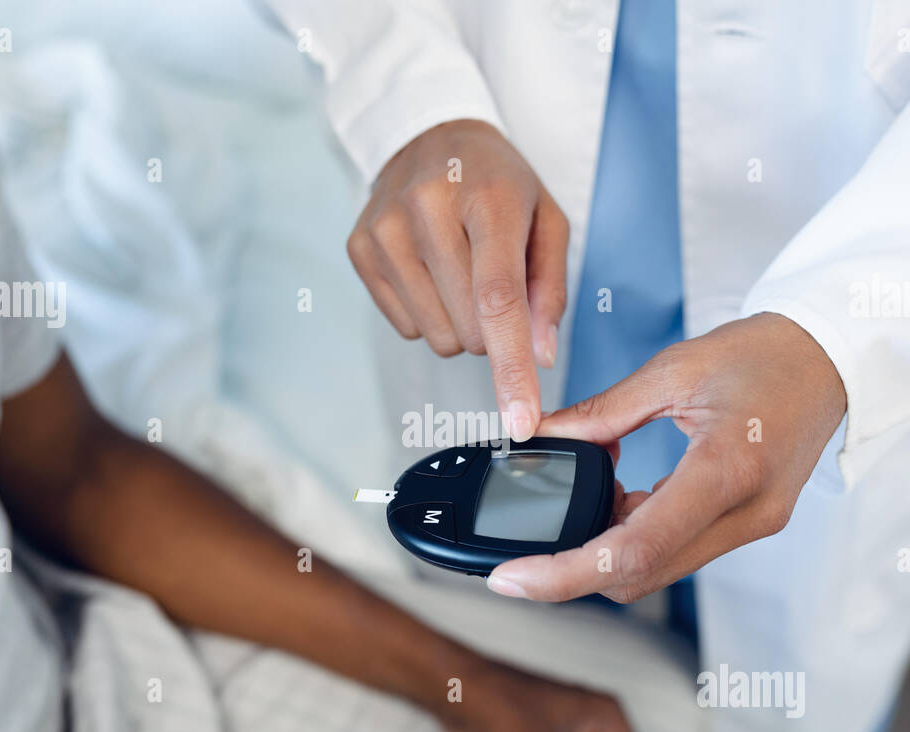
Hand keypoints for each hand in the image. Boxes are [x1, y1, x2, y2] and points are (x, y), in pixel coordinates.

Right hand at [346, 119, 568, 440]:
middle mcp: (428, 208)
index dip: (511, 367)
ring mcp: (385, 229)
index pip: (499, 301)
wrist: (430, 134)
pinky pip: (405, 327)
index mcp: (488, 198)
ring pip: (437, 337)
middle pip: (471, 329)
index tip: (520, 419)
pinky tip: (430, 270)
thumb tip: (539, 357)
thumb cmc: (498, 183)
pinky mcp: (359, 248)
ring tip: (459, 270)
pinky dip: (428, 313)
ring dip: (459, 323)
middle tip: (492, 279)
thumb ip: (550, 290)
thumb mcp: (546, 220)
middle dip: (493, 327)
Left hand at [485, 313, 847, 603]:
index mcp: (727, 469)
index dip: (564, 574)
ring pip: (656, 570)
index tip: (513, 579)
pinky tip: (625, 495)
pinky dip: (637, 536)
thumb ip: (600, 414)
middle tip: (529, 544)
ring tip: (595, 489)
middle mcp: (746, 513)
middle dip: (574, 568)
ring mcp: (752, 526)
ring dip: (608, 549)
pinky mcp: (749, 526)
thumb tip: (539, 439)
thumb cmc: (766, 354)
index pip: (633, 549)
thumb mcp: (672, 370)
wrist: (831, 359)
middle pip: (640, 575)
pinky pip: (678, 551)